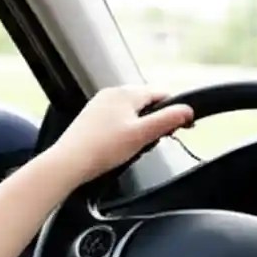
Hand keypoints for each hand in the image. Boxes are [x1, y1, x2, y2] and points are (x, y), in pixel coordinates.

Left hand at [48, 86, 193, 181]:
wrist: (68, 163)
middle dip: (156, 120)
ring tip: (136, 146)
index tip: (182, 127)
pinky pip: (118, 119)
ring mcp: (100, 105)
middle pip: (146, 103)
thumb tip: (188, 110)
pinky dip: (125, 131)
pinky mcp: (91, 118)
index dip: (174, 110)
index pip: (161, 94)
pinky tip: (120, 147)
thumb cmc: (103, 149)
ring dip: (141, 127)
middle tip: (156, 141)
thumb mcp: (142, 135)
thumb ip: (167, 120)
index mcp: (125, 93)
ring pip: (132, 112)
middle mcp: (112, 93)